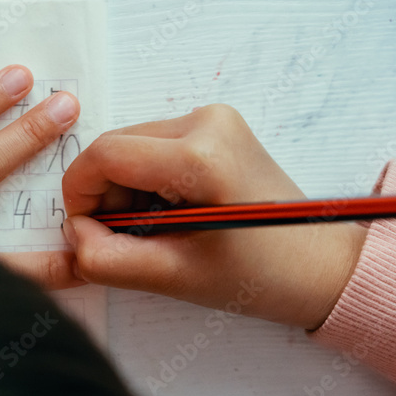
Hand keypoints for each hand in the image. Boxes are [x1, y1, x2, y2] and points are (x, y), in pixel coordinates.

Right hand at [60, 104, 366, 329]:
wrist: (322, 265)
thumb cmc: (259, 276)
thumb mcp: (173, 277)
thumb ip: (106, 259)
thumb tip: (73, 235)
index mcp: (199, 156)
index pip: (103, 156)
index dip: (80, 196)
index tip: (89, 233)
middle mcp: (205, 121)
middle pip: (114, 149)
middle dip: (106, 196)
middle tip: (128, 239)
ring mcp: (213, 117)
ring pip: (129, 147)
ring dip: (126, 190)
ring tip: (158, 229)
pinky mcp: (215, 124)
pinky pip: (152, 146)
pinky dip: (146, 181)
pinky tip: (171, 212)